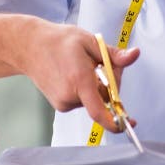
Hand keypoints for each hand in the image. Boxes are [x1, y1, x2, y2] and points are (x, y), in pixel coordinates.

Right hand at [19, 19, 139, 131]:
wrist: (29, 47)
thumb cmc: (59, 41)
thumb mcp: (89, 41)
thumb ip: (113, 54)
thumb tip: (135, 54)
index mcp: (79, 79)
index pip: (99, 110)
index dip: (116, 121)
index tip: (129, 123)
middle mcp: (70, 95)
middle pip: (103, 98)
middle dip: (108, 82)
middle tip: (98, 62)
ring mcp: (63, 102)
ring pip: (93, 99)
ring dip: (95, 85)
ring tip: (80, 65)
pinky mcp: (60, 105)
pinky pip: (83, 100)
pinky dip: (84, 89)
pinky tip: (72, 74)